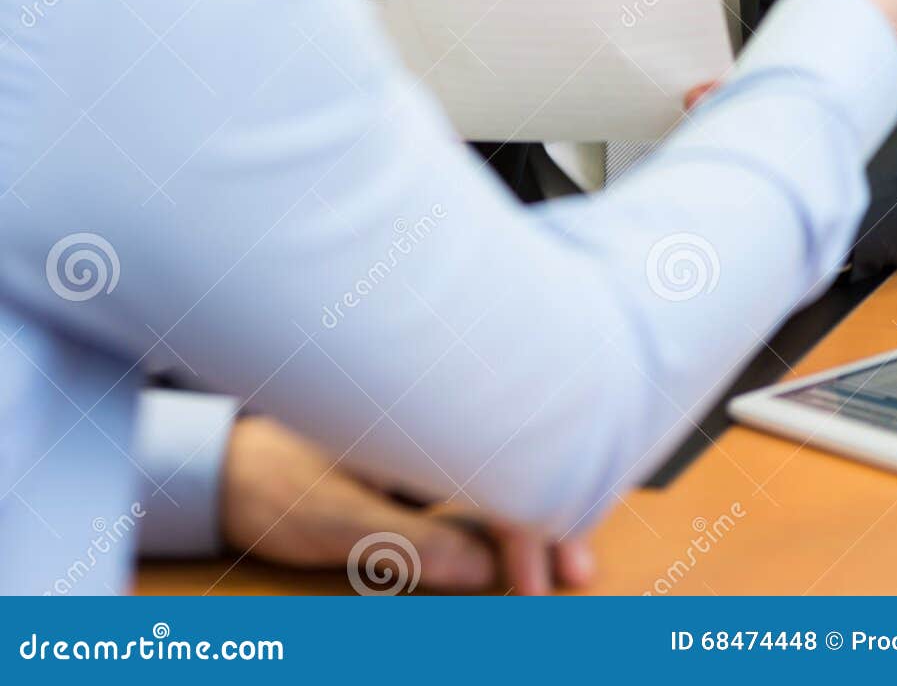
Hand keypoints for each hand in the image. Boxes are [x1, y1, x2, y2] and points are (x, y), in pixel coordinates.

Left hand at [221, 416, 593, 593]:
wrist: (222, 466)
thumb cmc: (269, 482)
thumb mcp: (333, 519)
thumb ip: (409, 542)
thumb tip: (485, 570)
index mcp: (412, 408)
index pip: (497, 459)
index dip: (529, 524)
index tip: (536, 585)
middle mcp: (428, 407)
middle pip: (517, 450)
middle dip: (555, 510)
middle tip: (579, 576)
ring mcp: (428, 426)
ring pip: (506, 459)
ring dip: (538, 507)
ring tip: (569, 559)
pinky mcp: (424, 450)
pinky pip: (484, 469)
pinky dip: (513, 505)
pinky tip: (529, 537)